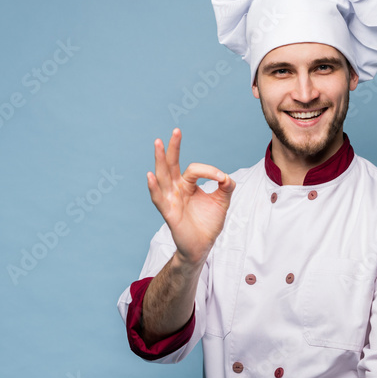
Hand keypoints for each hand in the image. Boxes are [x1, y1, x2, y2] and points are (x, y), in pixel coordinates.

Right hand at [146, 128, 234, 266]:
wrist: (203, 246)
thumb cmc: (208, 223)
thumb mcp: (221, 202)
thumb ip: (226, 187)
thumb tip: (227, 177)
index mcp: (187, 184)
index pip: (195, 169)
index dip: (210, 171)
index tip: (222, 179)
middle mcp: (176, 189)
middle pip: (172, 164)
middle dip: (173, 148)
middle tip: (176, 131)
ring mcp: (171, 200)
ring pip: (163, 176)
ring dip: (160, 160)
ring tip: (158, 143)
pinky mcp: (168, 213)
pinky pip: (158, 198)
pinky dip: (153, 187)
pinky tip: (150, 176)